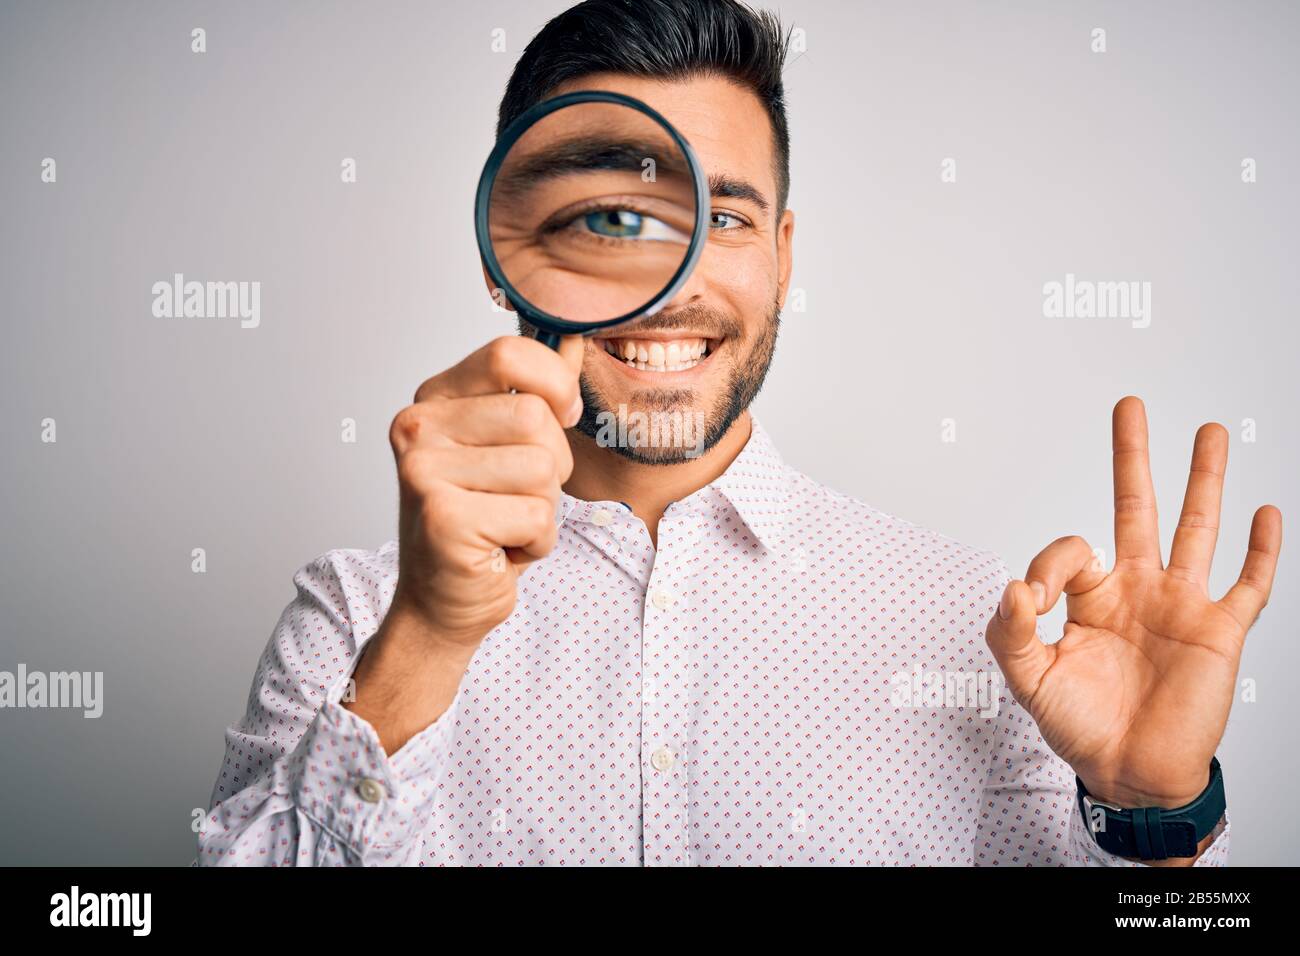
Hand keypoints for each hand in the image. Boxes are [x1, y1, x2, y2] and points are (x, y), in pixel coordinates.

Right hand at [387, 334, 583, 649]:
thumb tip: (575, 337)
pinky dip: (536, 543)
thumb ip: (537, 391)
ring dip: (543, 509)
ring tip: (505, 524)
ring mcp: (423, 472)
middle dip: (551, 467)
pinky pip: (536, 517)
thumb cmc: (482, 523)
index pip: (510, 355)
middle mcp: (417, 427)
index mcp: (433, 398)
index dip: (554, 387)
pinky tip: (499, 550)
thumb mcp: (510, 447)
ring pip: (542, 469)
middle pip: (535, 418)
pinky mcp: (443, 519)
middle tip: (514, 497)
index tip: (558, 419)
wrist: (442, 602)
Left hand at [986, 396, 1280, 810]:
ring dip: (1204, 479)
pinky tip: (1266, 512)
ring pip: (1196, 528)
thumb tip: (1015, 586)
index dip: (1049, 565)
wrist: (1128, 773)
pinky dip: (1262, 550)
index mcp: (1091, 595)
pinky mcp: (1219, 632)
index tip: (1034, 601)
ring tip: (1210, 430)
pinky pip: (1249, 584)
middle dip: (1132, 457)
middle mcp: (1137, 589)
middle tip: (1128, 405)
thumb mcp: (1026, 678)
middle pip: (1136, 507)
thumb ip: (1009, 630)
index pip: (1072, 548)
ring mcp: (1181, 605)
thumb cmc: (1078, 725)